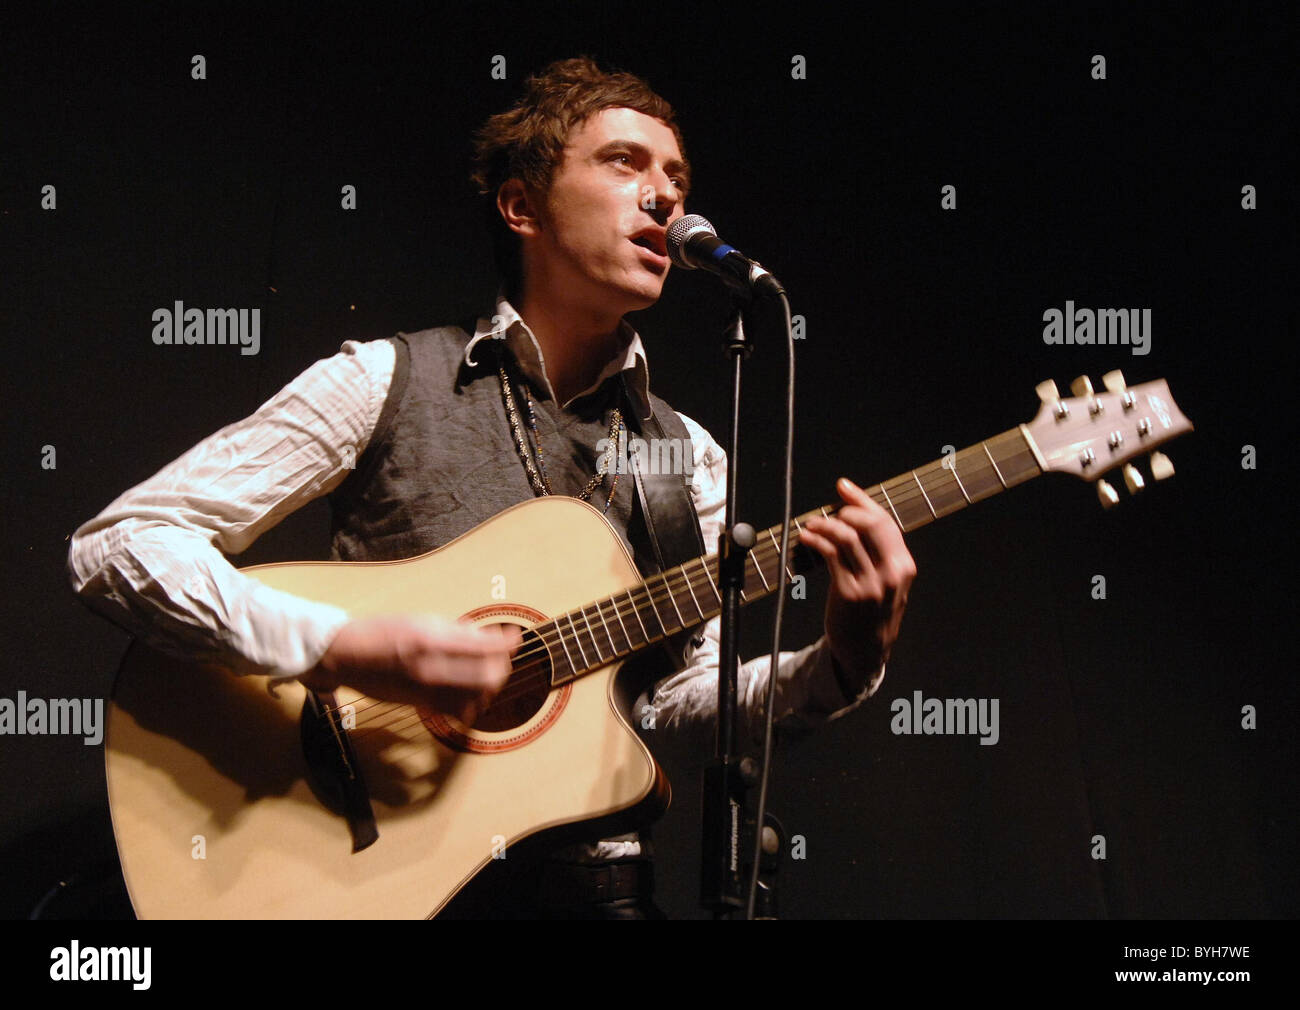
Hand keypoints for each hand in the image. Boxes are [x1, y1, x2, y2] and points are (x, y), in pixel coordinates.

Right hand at [300, 615, 521, 723]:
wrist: (345, 655)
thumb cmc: (381, 632)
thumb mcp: (421, 620)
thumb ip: (455, 630)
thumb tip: (484, 636)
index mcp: (432, 639)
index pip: (484, 646)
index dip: (507, 642)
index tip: (515, 638)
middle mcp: (431, 668)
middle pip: (488, 677)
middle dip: (501, 666)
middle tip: (501, 656)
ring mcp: (426, 690)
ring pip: (476, 698)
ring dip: (488, 685)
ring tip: (487, 672)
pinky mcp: (420, 705)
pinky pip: (458, 712)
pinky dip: (471, 703)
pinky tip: (470, 692)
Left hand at [799, 477, 915, 684]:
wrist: (865, 650)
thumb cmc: (871, 609)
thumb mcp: (885, 578)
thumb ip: (877, 548)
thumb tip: (854, 508)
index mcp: (903, 565)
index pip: (884, 521)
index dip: (861, 500)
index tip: (842, 486)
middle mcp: (891, 573)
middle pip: (869, 524)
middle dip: (845, 511)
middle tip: (829, 513)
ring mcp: (870, 584)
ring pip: (847, 537)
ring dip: (825, 525)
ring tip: (812, 525)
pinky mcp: (848, 593)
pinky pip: (830, 556)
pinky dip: (816, 541)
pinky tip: (806, 538)